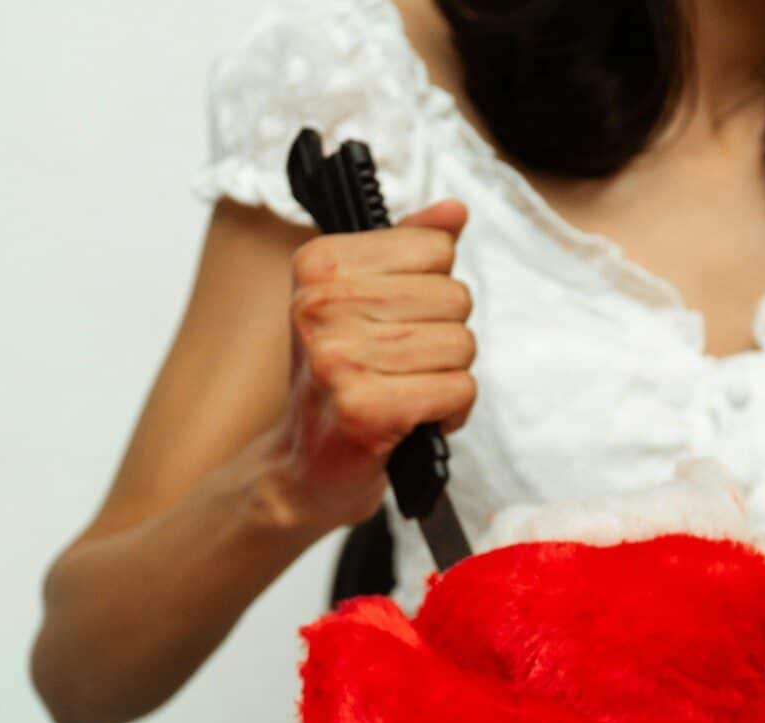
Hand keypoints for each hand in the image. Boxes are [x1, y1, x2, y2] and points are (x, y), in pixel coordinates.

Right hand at [263, 200, 475, 532]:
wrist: (303, 468)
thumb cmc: (339, 382)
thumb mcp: (362, 304)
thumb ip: (408, 251)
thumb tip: (454, 211)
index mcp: (319, 266)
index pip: (434, 247)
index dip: (433, 289)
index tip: (397, 320)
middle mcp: (322, 306)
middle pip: (455, 296)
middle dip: (444, 337)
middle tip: (402, 365)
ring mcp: (340, 359)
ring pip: (461, 345)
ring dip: (447, 377)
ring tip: (406, 391)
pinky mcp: (366, 409)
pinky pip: (458, 390)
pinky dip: (449, 411)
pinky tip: (414, 420)